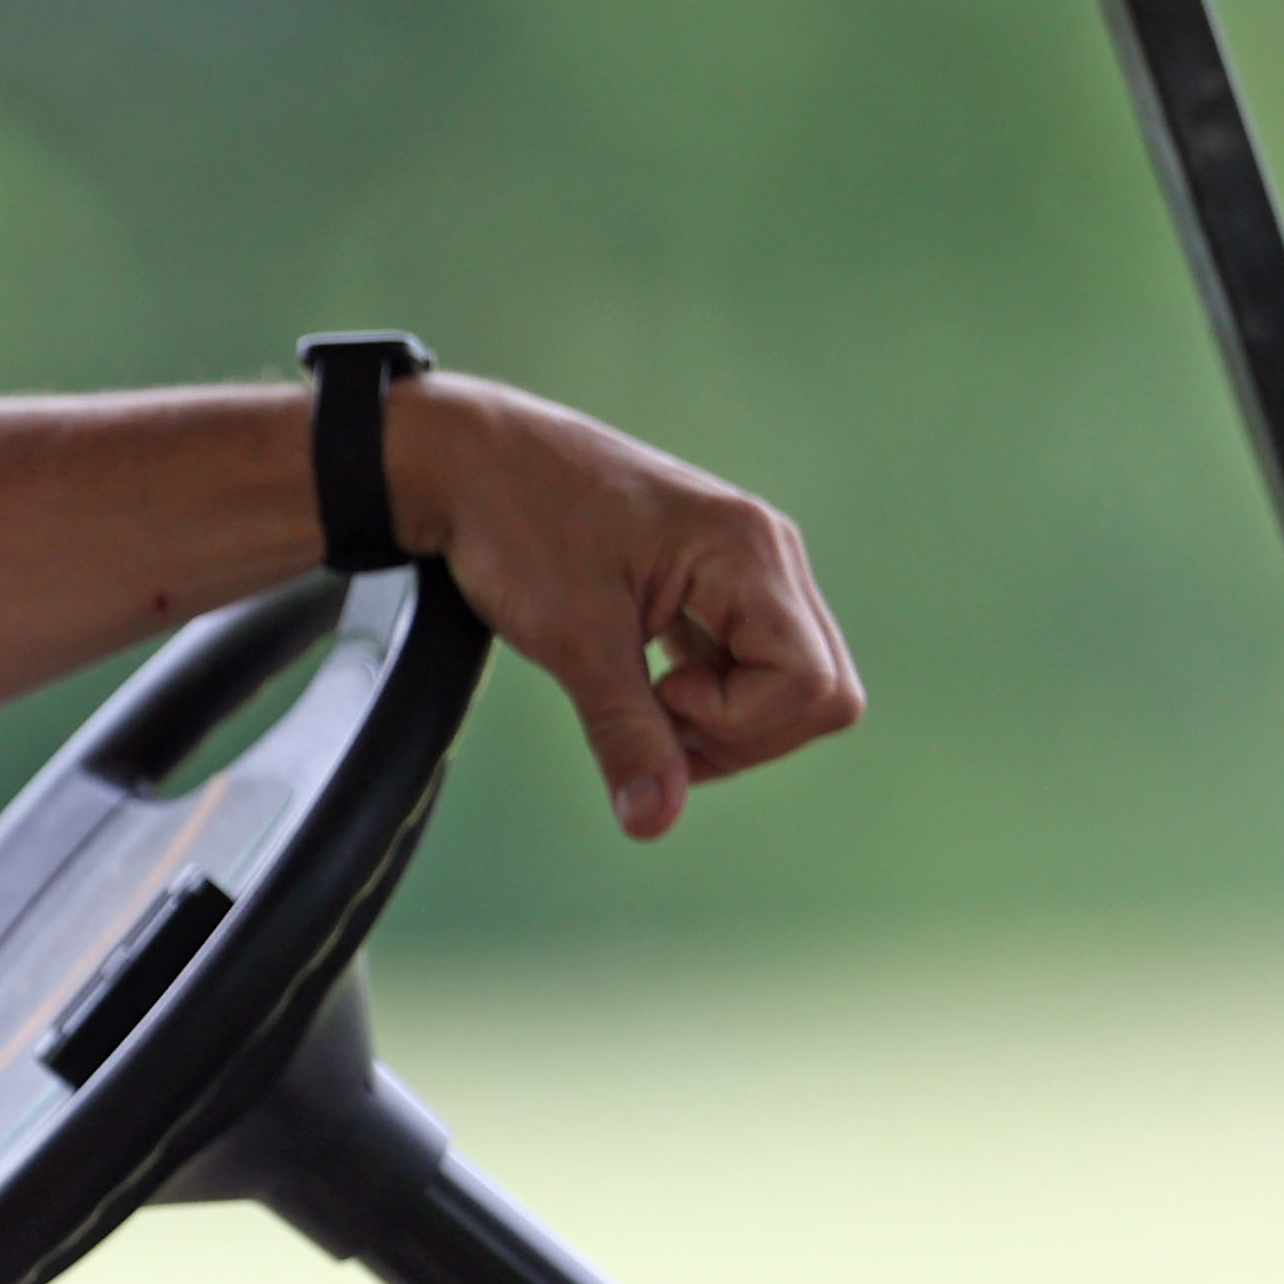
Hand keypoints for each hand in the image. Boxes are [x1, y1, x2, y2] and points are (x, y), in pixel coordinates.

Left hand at [389, 375, 862, 837]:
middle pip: (819, 691)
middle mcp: (767, 554)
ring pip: (787, 683)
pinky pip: (746, 661)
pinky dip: (702, 692)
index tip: (656, 693)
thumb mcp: (570, 640)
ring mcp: (745, 567)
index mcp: (749, 553)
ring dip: (719, 717)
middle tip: (647, 712)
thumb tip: (654, 823)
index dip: (736, 721)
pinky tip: (641, 679)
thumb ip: (625, 732)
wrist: (464, 460)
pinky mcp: (715, 583)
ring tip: (635, 696)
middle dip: (738, 731)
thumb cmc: (515, 526)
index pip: (813, 686)